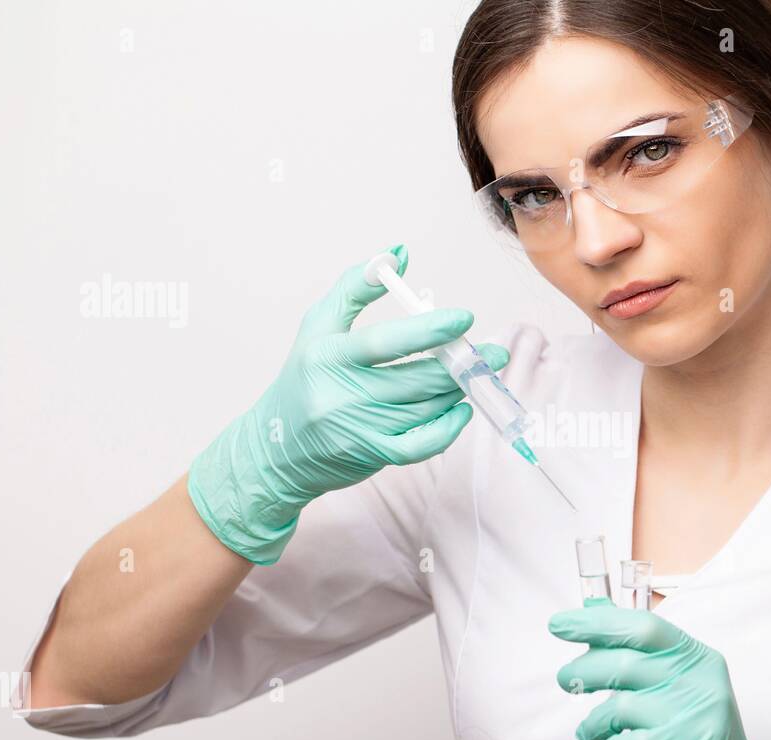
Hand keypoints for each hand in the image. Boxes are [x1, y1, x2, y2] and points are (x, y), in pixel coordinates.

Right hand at [188, 244, 508, 564]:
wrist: (278, 448)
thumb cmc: (306, 375)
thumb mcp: (320, 325)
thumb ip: (356, 285)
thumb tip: (399, 254)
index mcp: (328, 356)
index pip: (384, 342)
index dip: (428, 329)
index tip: (464, 318)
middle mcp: (341, 395)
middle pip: (416, 379)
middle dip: (461, 365)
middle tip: (493, 353)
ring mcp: (359, 429)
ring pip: (426, 408)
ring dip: (457, 390)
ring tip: (473, 373)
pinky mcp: (373, 455)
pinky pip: (423, 444)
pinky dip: (449, 426)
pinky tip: (460, 409)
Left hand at [549, 597, 770, 739]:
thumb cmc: (691, 734)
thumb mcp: (669, 685)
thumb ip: (634, 650)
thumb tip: (593, 608)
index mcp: (696, 657)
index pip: (644, 627)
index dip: (598, 623)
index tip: (559, 623)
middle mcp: (699, 681)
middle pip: (626, 663)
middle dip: (585, 670)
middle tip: (566, 681)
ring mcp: (693, 717)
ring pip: (620, 707)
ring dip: (592, 723)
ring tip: (587, 735)